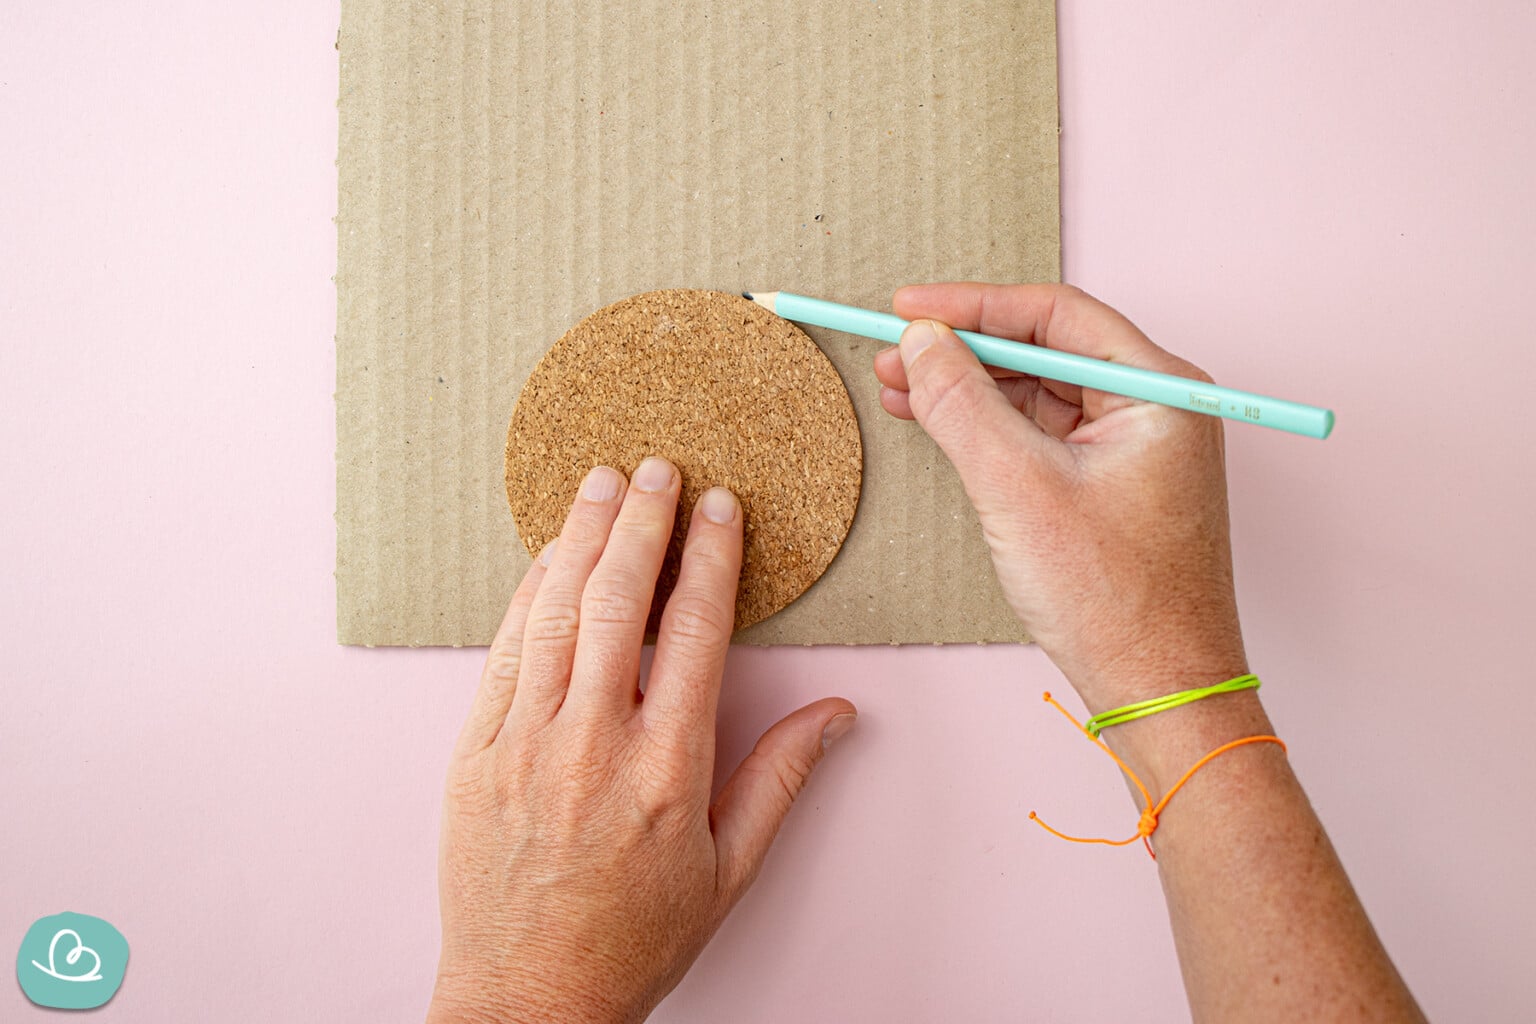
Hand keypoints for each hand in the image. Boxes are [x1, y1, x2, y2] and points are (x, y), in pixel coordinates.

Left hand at [430, 458, 855, 1023]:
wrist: (527, 998)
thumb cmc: (633, 939)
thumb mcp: (729, 871)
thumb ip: (781, 780)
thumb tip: (837, 712)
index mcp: (666, 771)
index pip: (692, 632)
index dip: (709, 558)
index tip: (718, 509)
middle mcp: (592, 744)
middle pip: (618, 602)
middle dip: (642, 523)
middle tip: (658, 468)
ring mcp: (524, 744)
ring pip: (555, 613)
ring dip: (581, 537)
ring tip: (601, 484)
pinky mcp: (474, 752)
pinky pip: (504, 652)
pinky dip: (527, 594)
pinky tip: (547, 556)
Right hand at [874, 283, 1245, 712]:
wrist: (1162, 695)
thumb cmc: (1114, 603)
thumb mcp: (1017, 488)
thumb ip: (961, 403)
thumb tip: (920, 341)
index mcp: (1158, 391)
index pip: (1054, 315)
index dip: (972, 305)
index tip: (906, 307)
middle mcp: (1156, 410)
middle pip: (1046, 349)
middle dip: (964, 349)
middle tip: (893, 352)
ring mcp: (1137, 450)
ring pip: (1040, 393)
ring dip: (970, 389)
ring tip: (899, 387)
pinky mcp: (1115, 488)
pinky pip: (1045, 437)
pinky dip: (990, 429)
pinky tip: (941, 426)